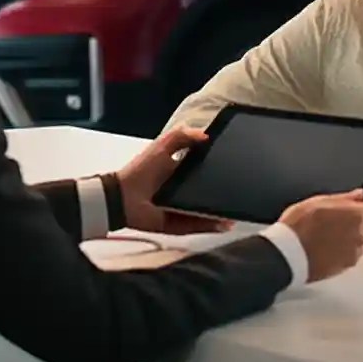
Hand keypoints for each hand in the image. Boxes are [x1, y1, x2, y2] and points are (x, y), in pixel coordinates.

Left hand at [116, 126, 232, 234]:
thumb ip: (181, 136)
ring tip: (235, 214)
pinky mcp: (178, 225)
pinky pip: (198, 226)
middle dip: (224, 195)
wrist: (123, 198)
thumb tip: (206, 135)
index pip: (206, 170)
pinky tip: (223, 223)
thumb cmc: (141, 170)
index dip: (219, 169)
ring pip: (207, 212)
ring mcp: (182, 209)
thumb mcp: (161, 145)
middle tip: (239, 194)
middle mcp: (183, 191)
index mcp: (181, 171)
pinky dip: (210, 226)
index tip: (235, 169)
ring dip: (221, 213)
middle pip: (210, 193)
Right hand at [279, 189, 362, 282]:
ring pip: (356, 243)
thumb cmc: (300, 225)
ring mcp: (353, 253)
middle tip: (330, 224)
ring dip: (346, 241)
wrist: (288, 254)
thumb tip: (360, 195)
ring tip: (324, 239)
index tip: (355, 209)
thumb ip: (344, 198)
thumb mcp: (318, 201)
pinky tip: (323, 250)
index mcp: (356, 216)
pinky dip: (340, 254)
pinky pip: (348, 257)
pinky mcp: (345, 268)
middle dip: (352, 225)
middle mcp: (359, 235)